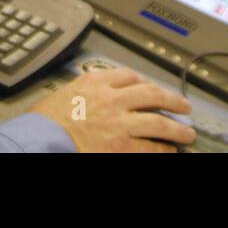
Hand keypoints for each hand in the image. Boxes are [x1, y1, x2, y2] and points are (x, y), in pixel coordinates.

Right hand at [30, 68, 196, 152]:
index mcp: (95, 83)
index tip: (151, 88)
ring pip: (158, 121)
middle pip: (151, 94)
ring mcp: (119, 123)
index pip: (128, 76)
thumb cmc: (44, 122)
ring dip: (177, 128)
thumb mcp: (63, 94)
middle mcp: (111, 99)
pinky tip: (170, 151)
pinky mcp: (121, 146)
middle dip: (171, 100)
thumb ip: (83, 92)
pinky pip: (151, 147)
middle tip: (184, 105)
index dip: (144, 83)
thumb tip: (92, 98)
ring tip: (187, 133)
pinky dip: (163, 149)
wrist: (39, 140)